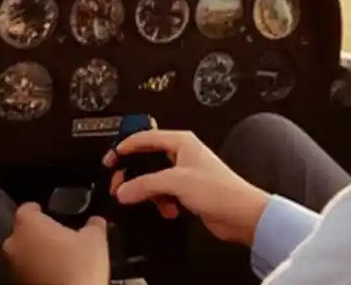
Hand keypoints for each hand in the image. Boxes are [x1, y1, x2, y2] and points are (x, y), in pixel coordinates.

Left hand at [2, 203, 108, 284]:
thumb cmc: (80, 265)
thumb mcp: (96, 238)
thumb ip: (93, 223)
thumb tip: (94, 220)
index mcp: (29, 226)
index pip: (27, 208)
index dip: (39, 208)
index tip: (49, 210)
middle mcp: (13, 244)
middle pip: (23, 231)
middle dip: (38, 231)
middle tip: (59, 234)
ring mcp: (12, 266)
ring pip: (23, 250)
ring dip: (36, 250)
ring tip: (59, 254)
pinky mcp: (15, 283)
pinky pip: (25, 267)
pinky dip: (36, 266)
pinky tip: (55, 270)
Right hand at [105, 129, 271, 245]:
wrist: (240, 213)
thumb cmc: (220, 190)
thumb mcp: (176, 182)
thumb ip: (145, 184)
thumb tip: (123, 190)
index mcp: (182, 142)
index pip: (146, 137)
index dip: (125, 146)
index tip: (110, 158)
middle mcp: (184, 155)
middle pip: (148, 159)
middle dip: (133, 174)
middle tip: (120, 185)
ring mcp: (186, 174)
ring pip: (155, 180)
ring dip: (149, 192)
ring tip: (146, 200)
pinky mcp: (189, 191)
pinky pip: (164, 194)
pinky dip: (162, 202)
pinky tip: (168, 210)